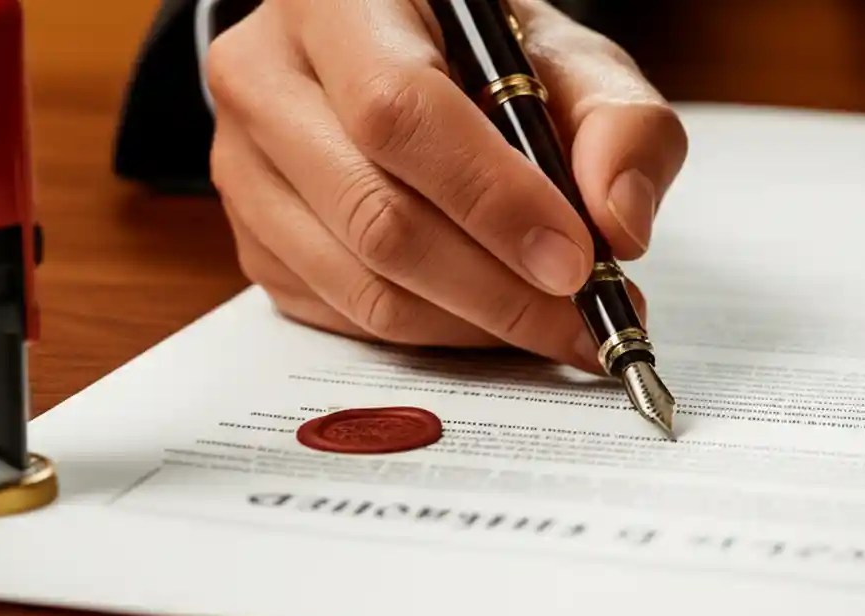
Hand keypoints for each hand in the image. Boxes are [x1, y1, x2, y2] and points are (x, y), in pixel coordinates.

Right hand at [205, 0, 686, 371]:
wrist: (404, 66)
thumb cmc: (489, 60)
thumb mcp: (571, 63)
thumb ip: (621, 127)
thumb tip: (619, 227)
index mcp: (339, 2)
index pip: (402, 113)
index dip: (494, 201)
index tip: (575, 262)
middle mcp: (266, 77)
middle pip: (377, 215)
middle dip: (498, 288)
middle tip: (580, 319)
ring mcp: (243, 165)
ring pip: (361, 283)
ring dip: (474, 324)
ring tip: (552, 323)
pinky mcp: (253, 238)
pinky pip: (346, 316)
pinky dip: (435, 334)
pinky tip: (489, 315)